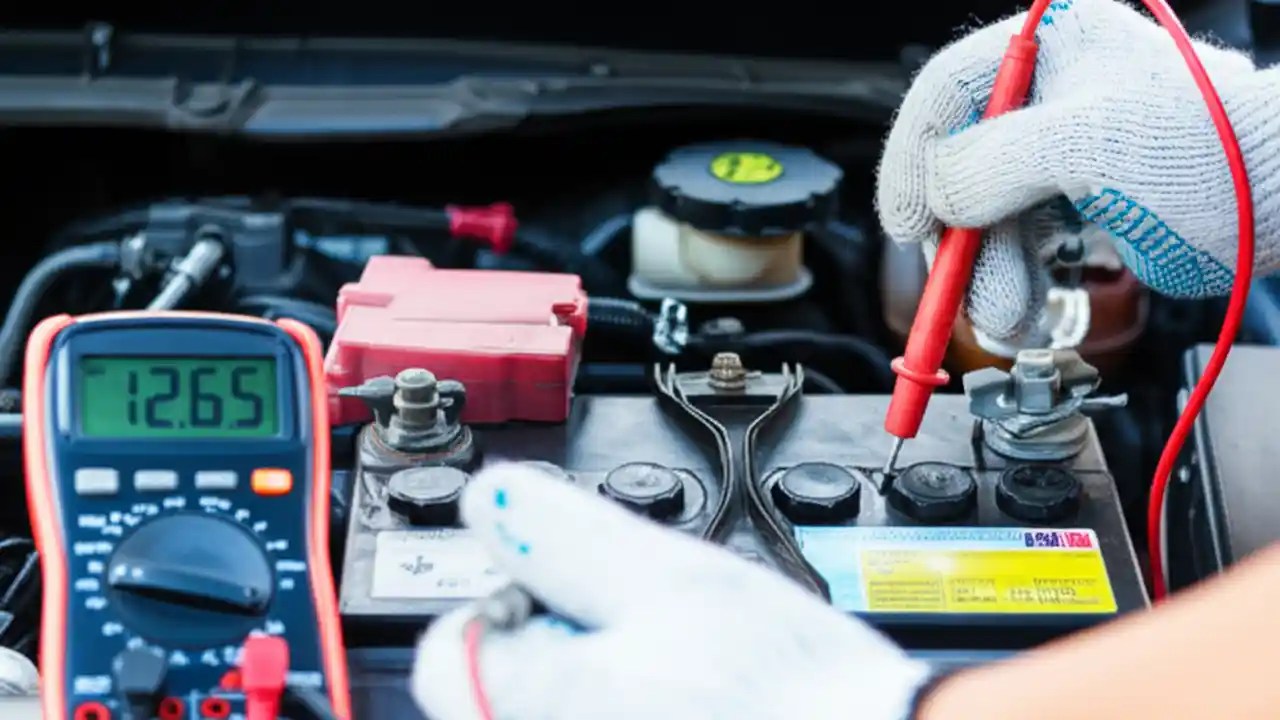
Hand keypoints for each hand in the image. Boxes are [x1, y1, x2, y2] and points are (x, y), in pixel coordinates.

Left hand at [410, 463, 930, 719]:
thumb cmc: (791, 696)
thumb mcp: (672, 575)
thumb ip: (562, 535)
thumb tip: (494, 501)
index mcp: (528, 708)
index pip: (455, 647)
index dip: (520, 602)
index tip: (583, 598)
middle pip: (502, 696)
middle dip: (563, 656)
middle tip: (654, 645)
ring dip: (605, 697)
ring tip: (689, 689)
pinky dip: (637, 719)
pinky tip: (699, 716)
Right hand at [876, 0, 1276, 349]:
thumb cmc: (1209, 151)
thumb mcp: (1087, 144)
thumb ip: (994, 163)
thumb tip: (934, 194)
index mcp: (1048, 48)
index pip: (946, 92)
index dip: (912, 158)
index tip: (905, 221)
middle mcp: (1042, 98)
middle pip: (956, 168)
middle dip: (957, 240)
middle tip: (956, 288)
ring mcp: (1054, 154)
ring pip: (982, 220)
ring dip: (985, 277)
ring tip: (1007, 318)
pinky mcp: (1070, 204)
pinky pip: (1016, 248)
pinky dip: (1012, 286)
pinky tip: (1024, 316)